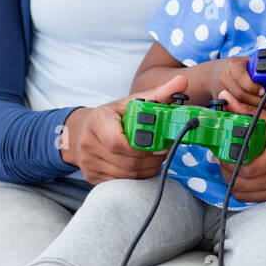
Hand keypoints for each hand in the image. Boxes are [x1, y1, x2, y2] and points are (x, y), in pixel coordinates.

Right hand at [61, 77, 184, 183]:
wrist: (82, 131)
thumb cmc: (112, 116)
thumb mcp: (131, 102)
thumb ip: (159, 93)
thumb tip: (183, 81)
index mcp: (98, 120)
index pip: (118, 142)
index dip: (142, 147)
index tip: (159, 144)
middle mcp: (88, 143)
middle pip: (127, 162)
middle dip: (151, 160)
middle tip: (163, 152)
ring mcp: (89, 163)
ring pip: (126, 175)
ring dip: (147, 169)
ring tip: (155, 158)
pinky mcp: (92, 177)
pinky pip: (121, 183)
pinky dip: (137, 177)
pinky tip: (143, 166)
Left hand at [214, 90, 265, 201]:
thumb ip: (250, 113)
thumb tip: (226, 100)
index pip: (247, 167)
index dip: (229, 160)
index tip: (222, 148)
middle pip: (241, 183)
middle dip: (226, 169)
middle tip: (223, 155)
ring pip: (244, 194)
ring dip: (232, 180)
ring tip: (232, 164)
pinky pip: (253, 198)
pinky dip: (243, 188)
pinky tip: (244, 174)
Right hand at [215, 55, 262, 108]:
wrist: (216, 73)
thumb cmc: (239, 68)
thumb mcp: (249, 63)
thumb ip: (261, 68)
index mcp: (233, 66)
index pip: (240, 76)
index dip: (252, 86)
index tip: (263, 91)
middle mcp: (225, 78)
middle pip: (240, 94)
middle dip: (257, 101)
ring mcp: (222, 91)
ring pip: (237, 104)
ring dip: (253, 108)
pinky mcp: (222, 102)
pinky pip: (234, 109)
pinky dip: (246, 112)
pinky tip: (256, 113)